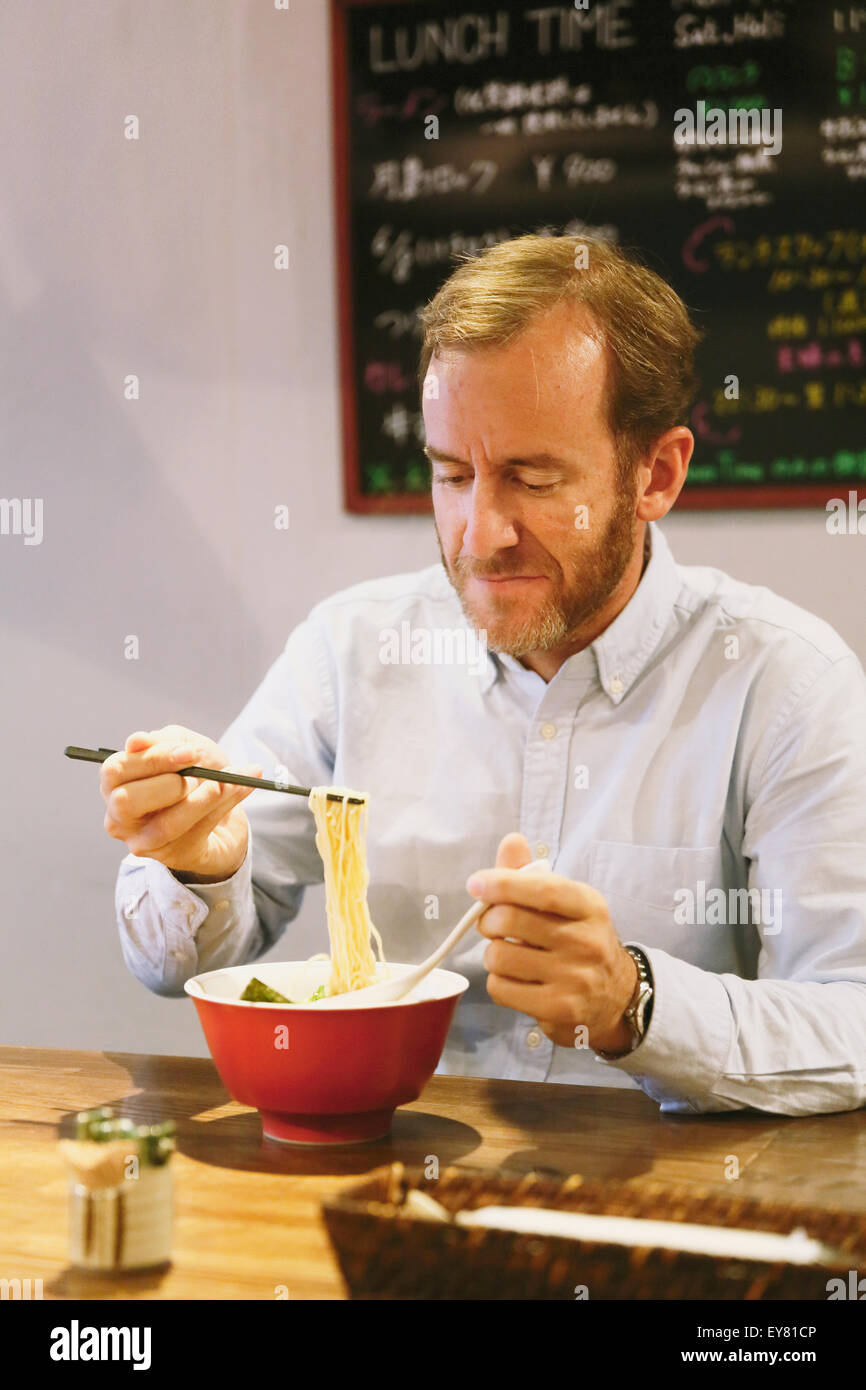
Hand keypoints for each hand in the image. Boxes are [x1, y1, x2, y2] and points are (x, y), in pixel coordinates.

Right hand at [100, 726, 262, 881]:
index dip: (152, 759)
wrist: (226, 807)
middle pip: (127, 802)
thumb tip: (136, 741)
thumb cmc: (196, 773)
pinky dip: (226, 804)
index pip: (116, 771)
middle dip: (168, 784)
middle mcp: (121, 818)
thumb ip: (162, 742)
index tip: (188, 751)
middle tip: (197, 773)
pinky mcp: (176, 856)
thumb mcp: (182, 746)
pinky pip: (199, 831)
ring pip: (168, 823)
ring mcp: (145, 842)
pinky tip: (243, 785)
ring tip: (230, 779)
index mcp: (115, 784)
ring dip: (206, 797)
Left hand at [468, 833, 637, 1053]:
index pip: (542, 889)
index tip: (476, 884)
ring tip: (510, 956)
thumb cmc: (580, 940)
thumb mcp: (566, 904)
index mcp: (589, 906)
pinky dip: (498, 983)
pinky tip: (517, 980)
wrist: (616, 995)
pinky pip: (500, 988)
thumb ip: (532, 875)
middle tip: (493, 926)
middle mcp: (586, 941)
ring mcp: (575, 978)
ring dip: (493, 954)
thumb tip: (511, 840)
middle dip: (488, 921)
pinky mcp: (559, 1008)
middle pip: (509, 921)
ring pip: (499, 956)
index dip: (503, 883)